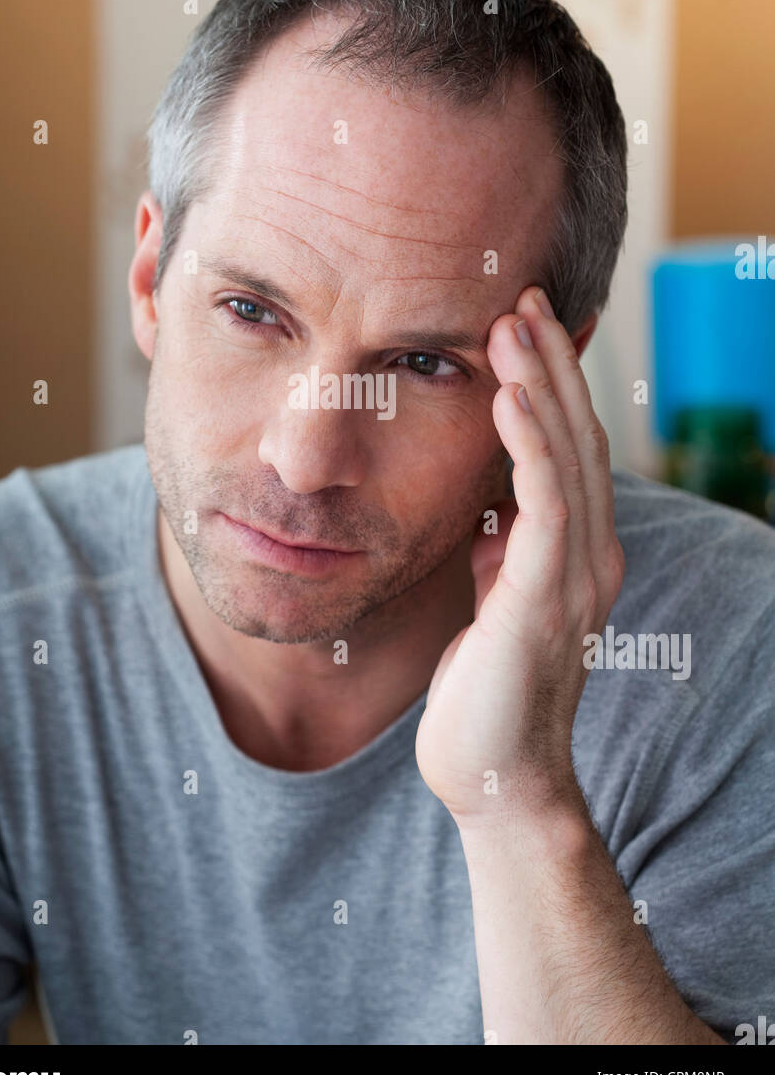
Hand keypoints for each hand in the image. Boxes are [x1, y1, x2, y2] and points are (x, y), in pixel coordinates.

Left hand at [414, 286, 624, 828]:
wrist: (495, 779)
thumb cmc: (485, 693)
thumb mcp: (495, 602)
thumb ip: (502, 550)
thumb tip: (490, 504)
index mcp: (575, 552)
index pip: (572, 449)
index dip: (551, 385)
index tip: (521, 325)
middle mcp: (590, 555)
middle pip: (578, 437)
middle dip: (550, 364)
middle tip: (521, 295)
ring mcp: (574, 577)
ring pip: (567, 457)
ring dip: (540, 385)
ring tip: (513, 322)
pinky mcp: (543, 598)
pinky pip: (543, 504)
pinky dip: (529, 444)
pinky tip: (506, 397)